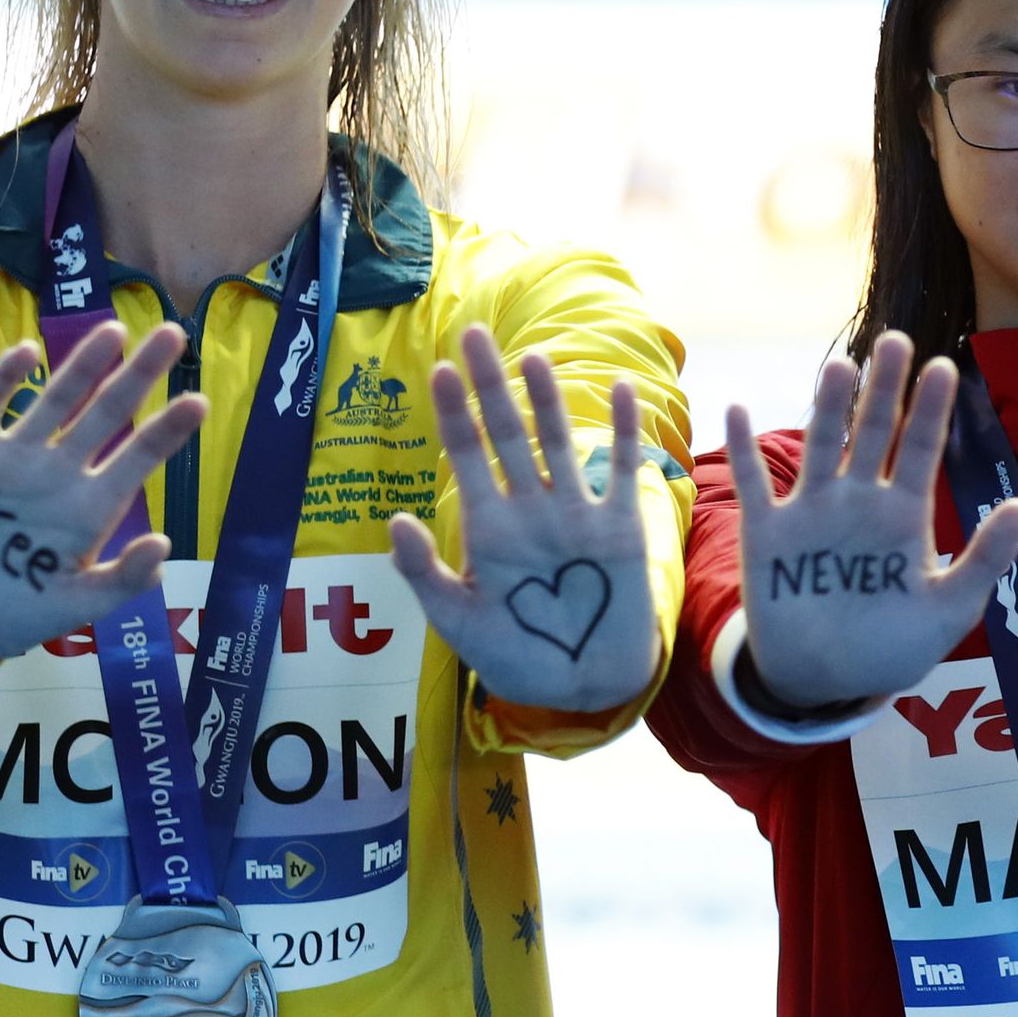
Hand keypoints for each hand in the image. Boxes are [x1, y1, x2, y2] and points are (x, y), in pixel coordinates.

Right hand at [0, 322, 205, 658]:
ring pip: (56, 399)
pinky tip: (27, 352)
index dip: (167, 431)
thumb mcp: (65, 610)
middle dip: (139, 375)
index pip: (138, 459)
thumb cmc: (3, 610)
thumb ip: (117, 584)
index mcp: (90, 508)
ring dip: (83, 365)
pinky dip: (5, 378)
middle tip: (172, 335)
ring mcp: (14, 456)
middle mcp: (60, 472)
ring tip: (113, 330)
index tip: (198, 401)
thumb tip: (162, 546)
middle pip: (107, 413)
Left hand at [389, 325, 660, 710]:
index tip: (441, 371)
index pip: (466, 456)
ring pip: (559, 443)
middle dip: (490, 385)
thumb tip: (395, 520)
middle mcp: (531, 509)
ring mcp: (576, 514)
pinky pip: (622, 469)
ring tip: (531, 358)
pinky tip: (619, 389)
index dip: (454, 414)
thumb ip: (425, 574)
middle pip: (507, 434)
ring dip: (546, 400)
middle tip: (474, 332)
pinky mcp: (620, 527)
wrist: (581, 683)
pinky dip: (622, 431)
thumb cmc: (515, 656)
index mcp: (488, 528)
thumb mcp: (458, 622)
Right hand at [727, 332, 1017, 709]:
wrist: (828, 683)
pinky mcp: (768, 534)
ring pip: (820, 447)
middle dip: (883, 390)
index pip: (921, 450)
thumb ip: (984, 559)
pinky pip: (752, 485)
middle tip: (895, 341)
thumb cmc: (892, 647)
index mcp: (905, 514)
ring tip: (840, 368)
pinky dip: (742, 452)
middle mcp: (859, 501)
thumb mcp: (948, 609)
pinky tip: (737, 411)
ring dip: (828, 409)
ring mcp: (812, 512)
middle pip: (873, 433)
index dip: (931, 411)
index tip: (943, 368)